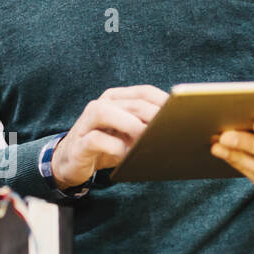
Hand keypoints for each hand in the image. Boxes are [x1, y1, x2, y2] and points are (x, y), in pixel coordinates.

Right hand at [50, 85, 168, 189]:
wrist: (71, 161)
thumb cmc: (106, 146)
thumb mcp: (128, 135)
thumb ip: (145, 128)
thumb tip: (173, 131)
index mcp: (116, 99)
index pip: (144, 92)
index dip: (164, 102)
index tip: (181, 117)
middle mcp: (100, 105)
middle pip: (132, 103)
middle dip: (153, 117)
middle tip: (167, 132)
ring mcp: (86, 123)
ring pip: (106, 112)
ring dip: (130, 126)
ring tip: (145, 140)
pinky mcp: (78, 143)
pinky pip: (95, 140)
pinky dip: (113, 147)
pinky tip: (123, 155)